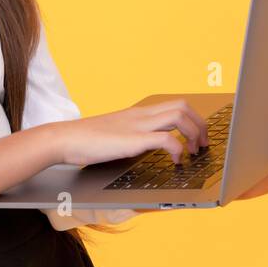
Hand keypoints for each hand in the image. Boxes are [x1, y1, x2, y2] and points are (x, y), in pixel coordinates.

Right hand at [45, 100, 208, 167]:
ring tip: (194, 152)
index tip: (198, 137)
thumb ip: (134, 136)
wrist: (64, 139)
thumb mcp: (117, 135)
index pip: (175, 105)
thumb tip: (150, 146)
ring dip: (194, 134)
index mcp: (139, 113)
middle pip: (183, 106)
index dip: (194, 119)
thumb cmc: (86, 141)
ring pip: (179, 116)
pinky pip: (166, 139)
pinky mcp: (133, 140)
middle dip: (200, 125)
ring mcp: (138, 126)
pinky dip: (178, 149)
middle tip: (203, 145)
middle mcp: (142, 115)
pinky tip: (176, 161)